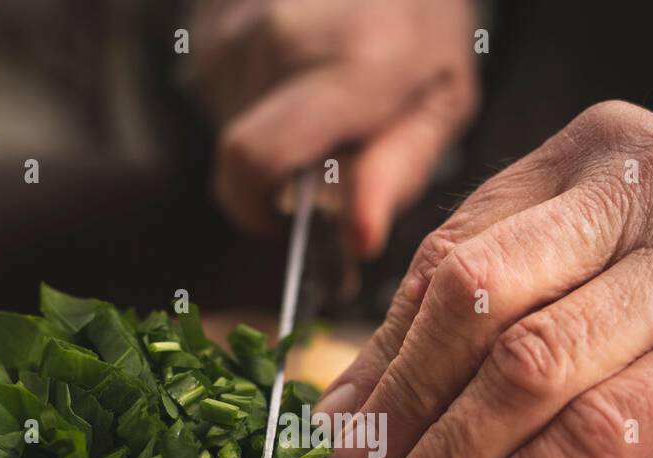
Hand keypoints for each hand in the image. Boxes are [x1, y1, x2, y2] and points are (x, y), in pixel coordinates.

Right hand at [186, 0, 477, 256]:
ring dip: (268, 121)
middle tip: (325, 133)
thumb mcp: (441, 103)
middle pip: (242, 148)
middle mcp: (280, 36)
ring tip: (316, 85)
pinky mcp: (211, 19)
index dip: (254, 207)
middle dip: (276, 163)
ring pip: (229, 117)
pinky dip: (254, 90)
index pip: (254, 159)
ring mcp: (237, 22)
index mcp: (349, 66)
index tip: (282, 217)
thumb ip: (395, 173)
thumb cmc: (422, 24)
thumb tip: (360, 242)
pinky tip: (293, 64)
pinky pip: (219, 84)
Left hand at [316, 101, 652, 457]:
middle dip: (404, 405)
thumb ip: (492, 310)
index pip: (451, 254)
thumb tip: (359, 404)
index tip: (340, 431)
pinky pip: (606, 429)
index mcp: (587, 153)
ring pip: (532, 366)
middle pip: (478, 297)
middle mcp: (639, 190)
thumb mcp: (597, 266)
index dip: (384, 354)